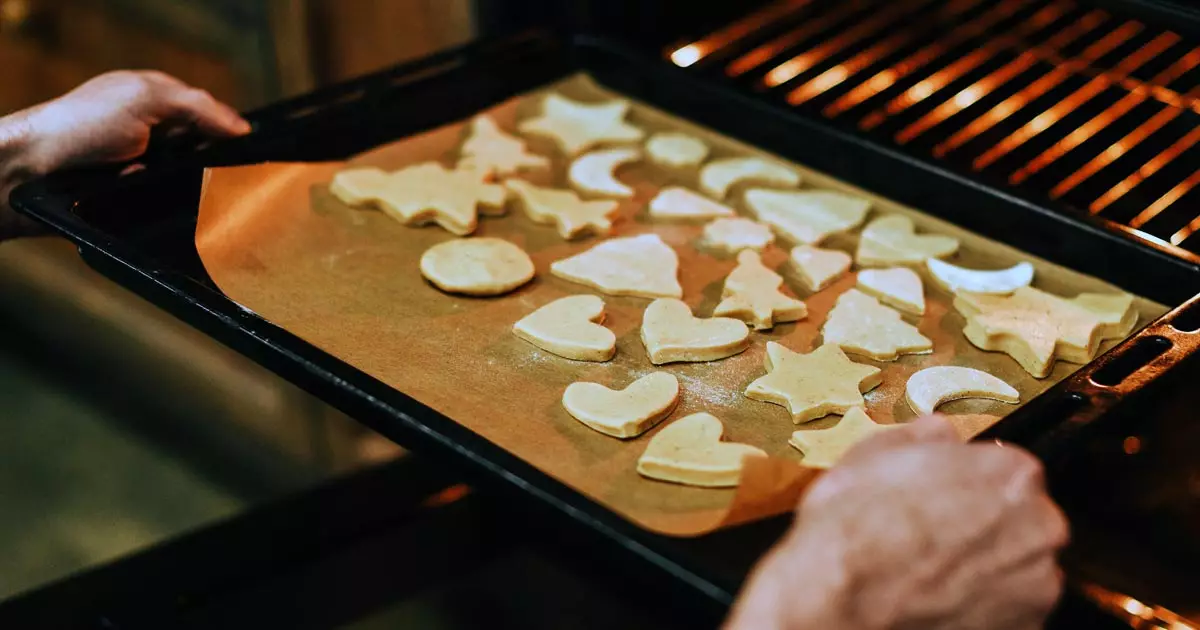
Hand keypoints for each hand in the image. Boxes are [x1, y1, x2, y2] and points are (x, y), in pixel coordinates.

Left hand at [0, 70, 249, 236]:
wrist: (32, 173)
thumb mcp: (145, 98)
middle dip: (217, 165)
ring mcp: (146, 170)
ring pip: (192, 185)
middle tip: (228, 176)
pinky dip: (172, 208)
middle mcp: (154, 136)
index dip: (232, 134)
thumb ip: (198, 107)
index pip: (212, 118)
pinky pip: (171, 208)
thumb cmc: (80, 125)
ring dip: (195, 189)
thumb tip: (243, 128)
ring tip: (199, 194)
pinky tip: (169, 204)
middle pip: (207, 154)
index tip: (252, 150)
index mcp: (159, 104)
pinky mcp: (136, 200)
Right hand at [726, 416, 1067, 629]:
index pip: (1008, 471)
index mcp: (1012, 473)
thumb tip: (936, 433)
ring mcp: (1036, 584)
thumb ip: (922, 438)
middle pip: (1022, 521)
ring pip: (1018, 569)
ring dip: (989, 569)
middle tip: (938, 537)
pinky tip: (940, 600)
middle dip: (987, 527)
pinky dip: (984, 608)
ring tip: (935, 574)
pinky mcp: (1024, 628)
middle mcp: (1039, 527)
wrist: (840, 598)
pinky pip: (1010, 612)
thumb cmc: (857, 528)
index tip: (947, 496)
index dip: (970, 485)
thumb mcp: (874, 455)